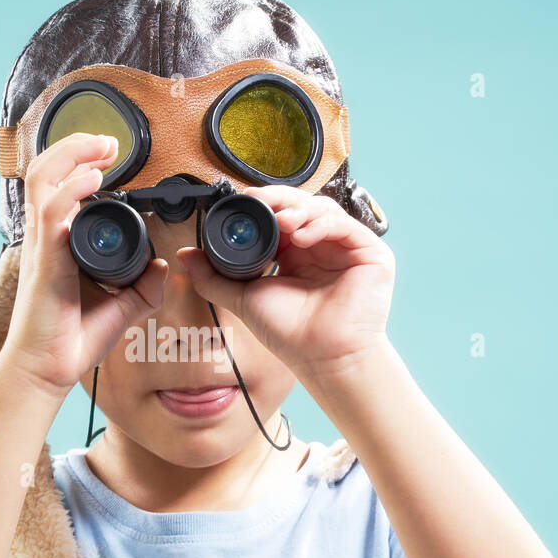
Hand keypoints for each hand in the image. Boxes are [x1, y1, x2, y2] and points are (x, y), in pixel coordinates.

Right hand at [0, 133, 167, 396]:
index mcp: (56, 244)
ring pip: (44, 181)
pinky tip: (93, 179)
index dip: (79, 163)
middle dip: (76, 148)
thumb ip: (141, 288)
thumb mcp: (119, 310)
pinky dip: (72, 190)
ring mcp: (41, 248)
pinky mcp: (45, 262)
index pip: (58, 187)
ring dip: (73, 156)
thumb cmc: (70, 342)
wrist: (47, 371)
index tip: (108, 155)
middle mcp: (44, 239)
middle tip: (107, 142)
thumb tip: (162, 268)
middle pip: (46, 172)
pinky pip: (53, 214)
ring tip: (101, 148)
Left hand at [175, 185, 394, 380]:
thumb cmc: (290, 334)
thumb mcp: (243, 298)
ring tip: (281, 222)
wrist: (321, 357)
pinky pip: (346, 226)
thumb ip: (214, 277)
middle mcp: (321, 247)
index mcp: (296, 254)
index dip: (263, 205)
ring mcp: (346, 249)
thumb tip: (186, 256)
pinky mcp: (371, 254)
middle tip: (258, 202)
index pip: (280, 215)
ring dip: (299, 210)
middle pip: (301, 206)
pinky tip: (303, 236)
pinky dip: (322, 224)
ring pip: (323, 210)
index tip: (243, 201)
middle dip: (279, 200)